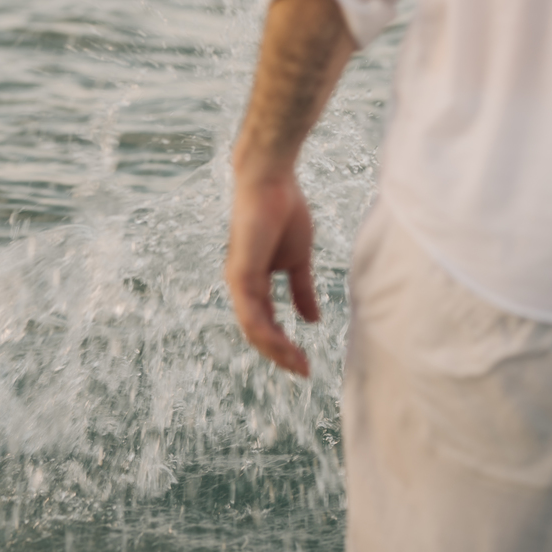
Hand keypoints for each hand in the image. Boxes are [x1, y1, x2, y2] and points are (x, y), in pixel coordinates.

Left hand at [225, 166, 319, 376]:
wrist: (273, 180)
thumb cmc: (284, 212)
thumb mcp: (298, 260)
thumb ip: (302, 290)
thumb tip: (312, 320)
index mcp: (254, 283)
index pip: (266, 324)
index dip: (284, 345)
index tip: (305, 363)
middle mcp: (242, 286)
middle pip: (257, 333)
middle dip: (280, 355)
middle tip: (304, 371)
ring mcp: (238, 280)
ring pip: (253, 329)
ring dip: (276, 351)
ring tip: (298, 364)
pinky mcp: (240, 273)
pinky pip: (251, 313)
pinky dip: (267, 333)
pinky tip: (284, 345)